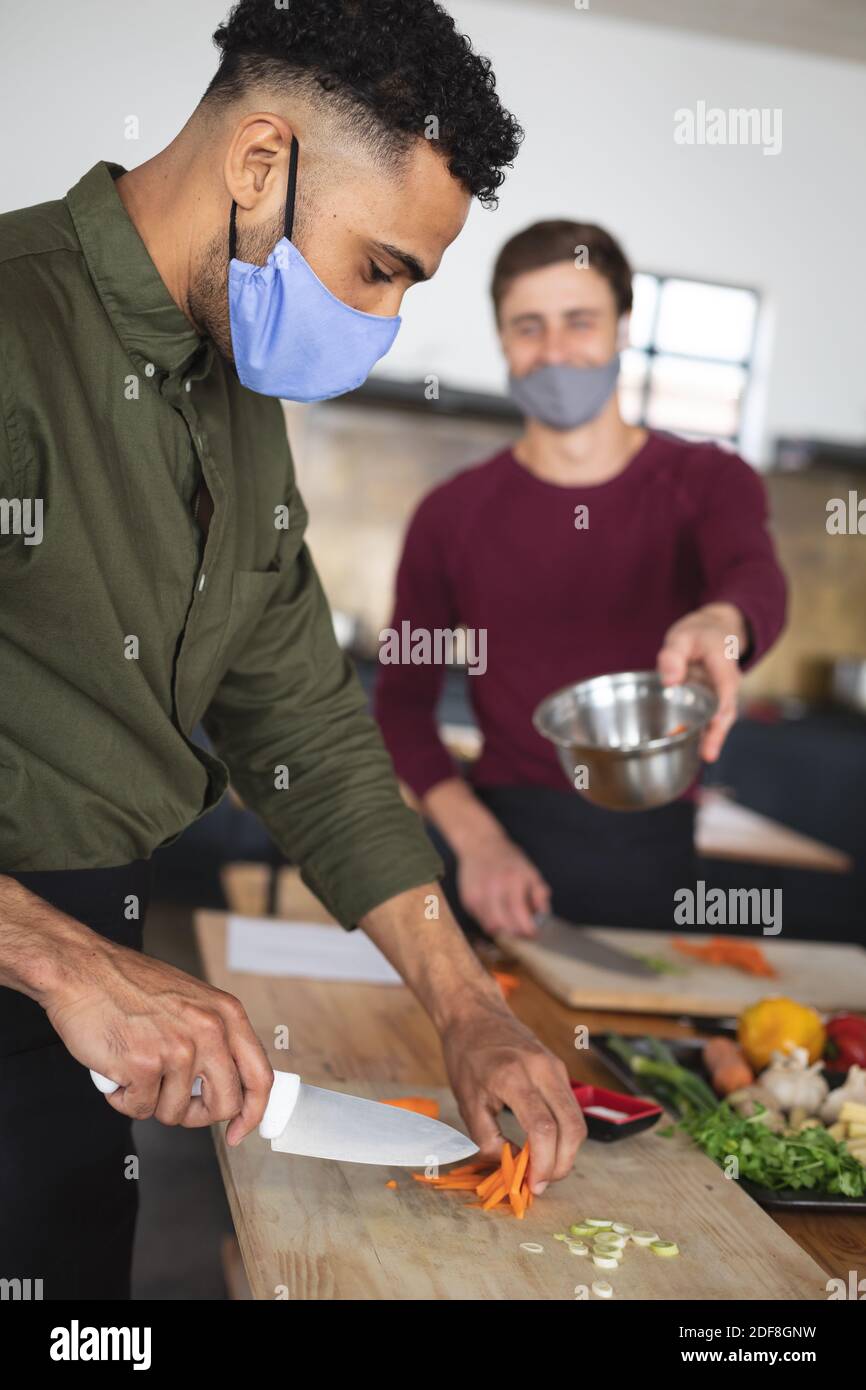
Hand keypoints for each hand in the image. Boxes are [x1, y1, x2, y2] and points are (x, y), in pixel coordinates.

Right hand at [45, 934, 272, 1144]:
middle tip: (174, 1105)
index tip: (238, 1130)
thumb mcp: (192, 1000)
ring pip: (176, 1112)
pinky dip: (123, 1098)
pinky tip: (116, 1070)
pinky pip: (140, 1109)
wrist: (82, 970)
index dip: (252, 1113)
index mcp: (226, 1014)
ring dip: (152, 1101)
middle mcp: (210, 1030)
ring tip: (135, 1069)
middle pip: (225, 1104)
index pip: (260, 1076)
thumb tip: (227, 1083)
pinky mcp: (145, 1065)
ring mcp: (178, 1049)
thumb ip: (214, 1037)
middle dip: (198, 1115)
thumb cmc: (128, 985)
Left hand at [441, 996, 586, 1191]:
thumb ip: (488, 1138)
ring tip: (543, 1167)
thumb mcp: (467, 1101)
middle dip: (562, 1164)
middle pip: (572, 1128)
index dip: (543, 1163)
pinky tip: (545, 1145)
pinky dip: (564, 1133)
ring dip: (567, 1151)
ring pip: (577, 1120)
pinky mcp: (560, 1068)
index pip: (543, 1128)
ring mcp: (556, 1067)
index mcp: (514, 1077)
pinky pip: (571, 1108)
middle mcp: (542, 1070)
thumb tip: (513, 1166)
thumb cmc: (466, 1057)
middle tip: (542, 1183)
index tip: (533, 1184)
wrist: (476, 1015)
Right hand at [457, 834, 549, 937]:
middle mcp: (494, 889)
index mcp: (513, 882)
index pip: (520, 917)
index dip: (528, 930)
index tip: (534, 933)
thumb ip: (539, 893)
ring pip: (491, 927)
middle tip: (523, 932)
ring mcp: (478, 895)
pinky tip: (496, 912)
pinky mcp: (468, 899)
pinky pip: (481, 920)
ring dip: (503, 930)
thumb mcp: (530, 871)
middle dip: (516, 934)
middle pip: (504, 927)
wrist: (480, 845)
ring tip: (510, 922)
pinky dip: (490, 921)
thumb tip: (543, 914)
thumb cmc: (508, 859)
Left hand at [657, 602, 746, 761]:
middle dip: (718, 732)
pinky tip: (695, 750)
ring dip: (713, 737)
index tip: (715, 723)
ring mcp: (723, 693)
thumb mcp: (681, 637)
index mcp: (723, 662)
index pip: (726, 686)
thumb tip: (670, 681)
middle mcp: (728, 681)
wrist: (713, 631)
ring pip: (721, 718)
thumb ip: (673, 656)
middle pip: (727, 709)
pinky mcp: (716, 701)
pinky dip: (706, 733)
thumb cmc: (697, 634)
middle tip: (708, 754)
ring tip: (705, 756)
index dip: (721, 706)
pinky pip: (712, 718)